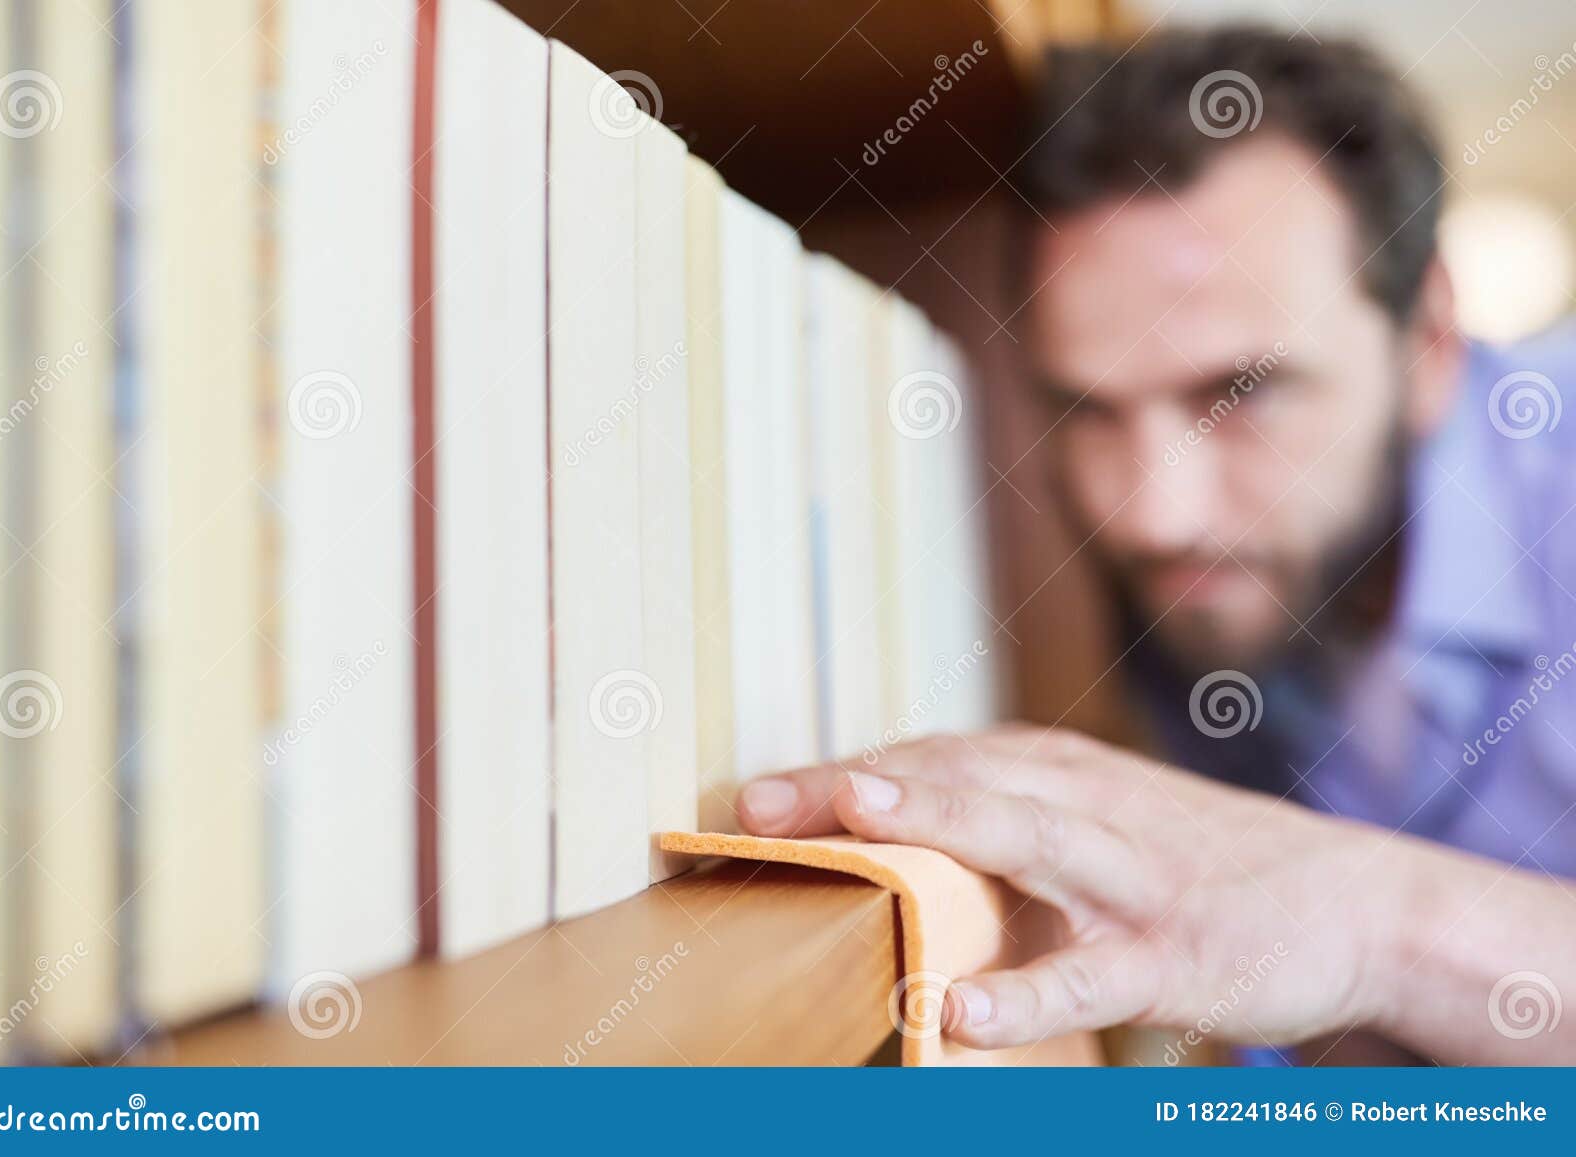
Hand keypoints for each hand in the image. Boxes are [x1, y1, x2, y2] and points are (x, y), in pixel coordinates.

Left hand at [736, 726, 1412, 1052]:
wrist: (1353, 902)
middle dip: (855, 784)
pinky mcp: (1172, 953)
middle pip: (955, 778)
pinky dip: (1028, 989)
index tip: (754, 798)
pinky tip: (961, 1011)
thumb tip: (895, 835)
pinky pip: (1089, 973)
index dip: (842, 775)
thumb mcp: (1095, 823)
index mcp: (1057, 773)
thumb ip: (1004, 822)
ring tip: (851, 820)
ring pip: (1020, 838)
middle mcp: (1084, 804)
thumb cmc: (1197, 864)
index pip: (931, 761)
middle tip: (758, 802)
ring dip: (935, 821)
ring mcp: (1127, 877)